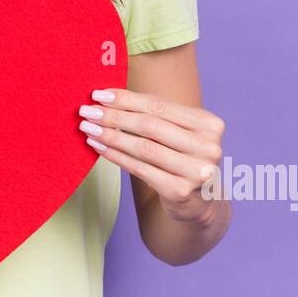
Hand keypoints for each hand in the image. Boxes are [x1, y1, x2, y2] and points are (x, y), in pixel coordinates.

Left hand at [77, 88, 225, 224]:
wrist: (197, 202)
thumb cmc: (181, 157)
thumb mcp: (178, 132)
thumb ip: (154, 114)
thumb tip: (107, 97)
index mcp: (210, 124)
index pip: (159, 105)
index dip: (126, 99)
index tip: (98, 94)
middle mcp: (208, 147)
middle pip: (150, 125)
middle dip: (114, 116)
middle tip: (87, 111)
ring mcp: (197, 171)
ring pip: (142, 148)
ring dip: (110, 136)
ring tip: (88, 128)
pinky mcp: (180, 191)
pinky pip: (139, 169)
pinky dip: (115, 156)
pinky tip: (99, 148)